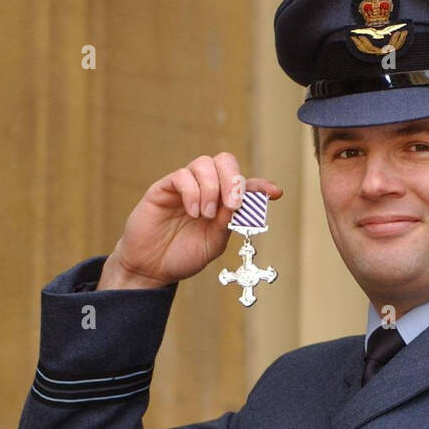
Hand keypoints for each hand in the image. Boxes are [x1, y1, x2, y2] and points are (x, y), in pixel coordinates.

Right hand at [97, 153, 282, 288]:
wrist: (153, 267)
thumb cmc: (184, 255)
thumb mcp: (214, 243)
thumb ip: (227, 223)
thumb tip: (240, 203)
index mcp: (222, 203)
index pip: (244, 185)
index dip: (260, 186)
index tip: (275, 193)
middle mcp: (205, 189)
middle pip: (224, 161)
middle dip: (233, 180)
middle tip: (232, 204)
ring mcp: (185, 186)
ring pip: (203, 163)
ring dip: (211, 188)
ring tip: (206, 215)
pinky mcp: (164, 188)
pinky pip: (182, 176)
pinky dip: (192, 192)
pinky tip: (193, 212)